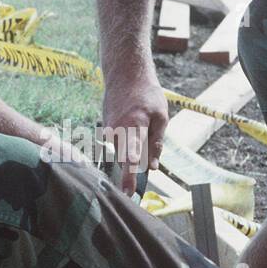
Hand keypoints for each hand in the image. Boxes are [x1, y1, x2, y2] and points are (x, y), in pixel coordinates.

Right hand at [101, 71, 167, 195]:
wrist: (125, 74)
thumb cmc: (147, 94)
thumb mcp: (161, 117)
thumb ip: (156, 143)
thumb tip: (152, 167)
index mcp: (133, 127)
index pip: (131, 157)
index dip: (130, 176)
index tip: (128, 193)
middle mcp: (117, 131)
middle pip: (127, 158)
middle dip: (138, 158)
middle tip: (149, 133)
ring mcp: (108, 130)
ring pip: (123, 150)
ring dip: (133, 145)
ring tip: (141, 120)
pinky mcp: (105, 129)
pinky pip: (118, 142)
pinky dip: (127, 138)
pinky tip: (131, 119)